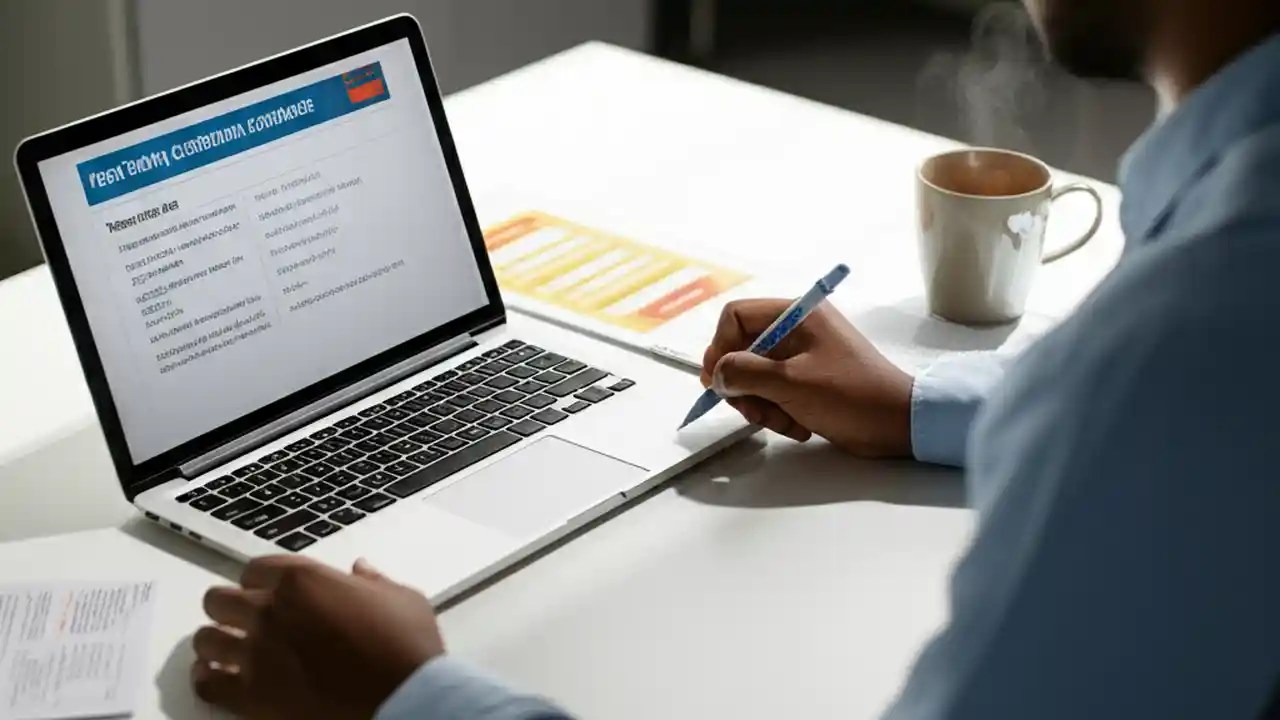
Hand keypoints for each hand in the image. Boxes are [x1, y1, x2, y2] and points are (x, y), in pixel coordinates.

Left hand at [192, 555, 443, 718]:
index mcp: (303, 579)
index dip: (258, 581)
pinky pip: (207, 684)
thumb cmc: (406, 644)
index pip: (254, 569)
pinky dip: (206, 678)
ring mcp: (257, 655)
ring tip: (225, 649)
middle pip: (219, 601)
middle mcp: (270, 611)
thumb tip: (360, 570)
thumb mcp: (401, 598)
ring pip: (206, 640)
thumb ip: (373, 582)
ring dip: (214, 642)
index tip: (266, 592)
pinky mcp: (252, 696)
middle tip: (240, 620)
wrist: (402, 697)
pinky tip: (214, 676)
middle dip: (228, 608)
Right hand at [702, 299, 913, 457]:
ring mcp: (803, 356)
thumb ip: (745, 373)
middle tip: (753, 412)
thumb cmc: (848, 396)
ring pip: (755, 376)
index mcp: (796, 315)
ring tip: (784, 423)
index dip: (720, 347)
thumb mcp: (791, 383)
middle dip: (744, 385)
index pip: (736, 317)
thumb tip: (716, 374)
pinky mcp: (808, 380)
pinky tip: (798, 426)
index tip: (718, 382)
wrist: (898, 424)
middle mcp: (797, 329)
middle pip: (742, 350)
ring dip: (761, 405)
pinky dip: (779, 412)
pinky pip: (774, 392)